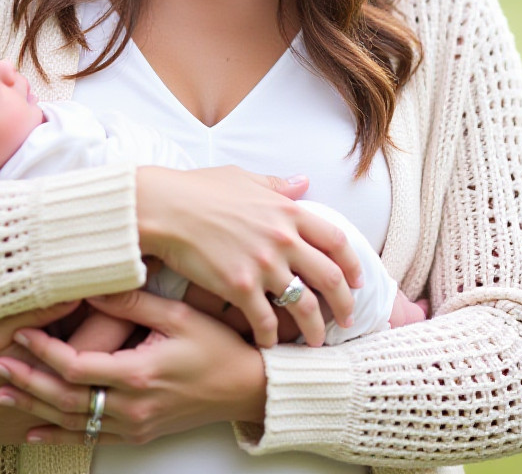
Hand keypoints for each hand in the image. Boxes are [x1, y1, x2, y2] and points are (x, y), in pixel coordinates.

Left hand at [0, 289, 266, 444]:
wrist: (248, 389)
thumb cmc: (219, 347)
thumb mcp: (180, 316)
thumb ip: (134, 301)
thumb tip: (94, 283)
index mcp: (139, 374)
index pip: (76, 365)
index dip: (43, 350)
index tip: (20, 332)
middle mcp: (132, 405)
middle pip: (65, 397)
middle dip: (28, 380)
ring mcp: (134, 425)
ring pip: (72, 420)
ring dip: (34, 407)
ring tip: (3, 392)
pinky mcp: (138, 434)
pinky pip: (89, 439)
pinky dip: (58, 435)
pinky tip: (33, 430)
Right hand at [135, 166, 363, 346]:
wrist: (165, 209)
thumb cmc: (198, 190)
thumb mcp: (243, 178)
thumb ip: (277, 185)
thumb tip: (302, 182)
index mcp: (288, 211)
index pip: (336, 240)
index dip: (352, 263)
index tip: (356, 280)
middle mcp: (283, 239)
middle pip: (330, 277)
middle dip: (343, 303)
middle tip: (345, 319)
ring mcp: (263, 265)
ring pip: (303, 305)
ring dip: (313, 328)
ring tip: (315, 342)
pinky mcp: (240, 287)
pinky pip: (266, 319)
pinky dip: (271, 335)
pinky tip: (269, 343)